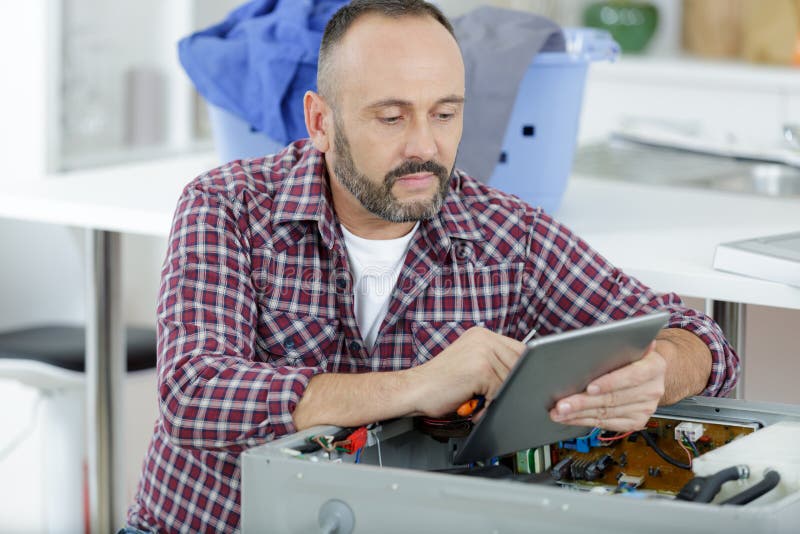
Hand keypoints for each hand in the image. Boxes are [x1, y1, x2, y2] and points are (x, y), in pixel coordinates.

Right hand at [407, 327, 525, 417]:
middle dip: (509, 385)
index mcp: (482, 334)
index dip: (520, 371)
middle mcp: (484, 338)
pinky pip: (500, 391)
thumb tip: (522, 373)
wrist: (414, 389)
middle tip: (487, 397)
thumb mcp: (470, 362)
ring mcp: (483, 353)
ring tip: (477, 402)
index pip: (520, 350)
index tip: (516, 384)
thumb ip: (493, 361)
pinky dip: (489, 404)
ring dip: (497, 397)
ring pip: (510, 380)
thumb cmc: (439, 382)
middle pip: (519, 365)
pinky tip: (474, 405)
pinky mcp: (481, 370)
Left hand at [549, 341, 665, 431]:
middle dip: (584, 402)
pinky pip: (606, 423)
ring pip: (606, 413)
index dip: (609, 383)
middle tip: (562, 404)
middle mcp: (652, 390)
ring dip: (579, 414)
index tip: (589, 387)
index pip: (631, 376)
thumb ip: (623, 342)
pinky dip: (585, 421)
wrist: (651, 375)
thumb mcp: (632, 345)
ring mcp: (645, 408)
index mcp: (654, 367)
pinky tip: (570, 418)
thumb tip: (610, 334)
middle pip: (613, 398)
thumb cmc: (634, 357)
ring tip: (559, 412)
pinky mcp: (635, 421)